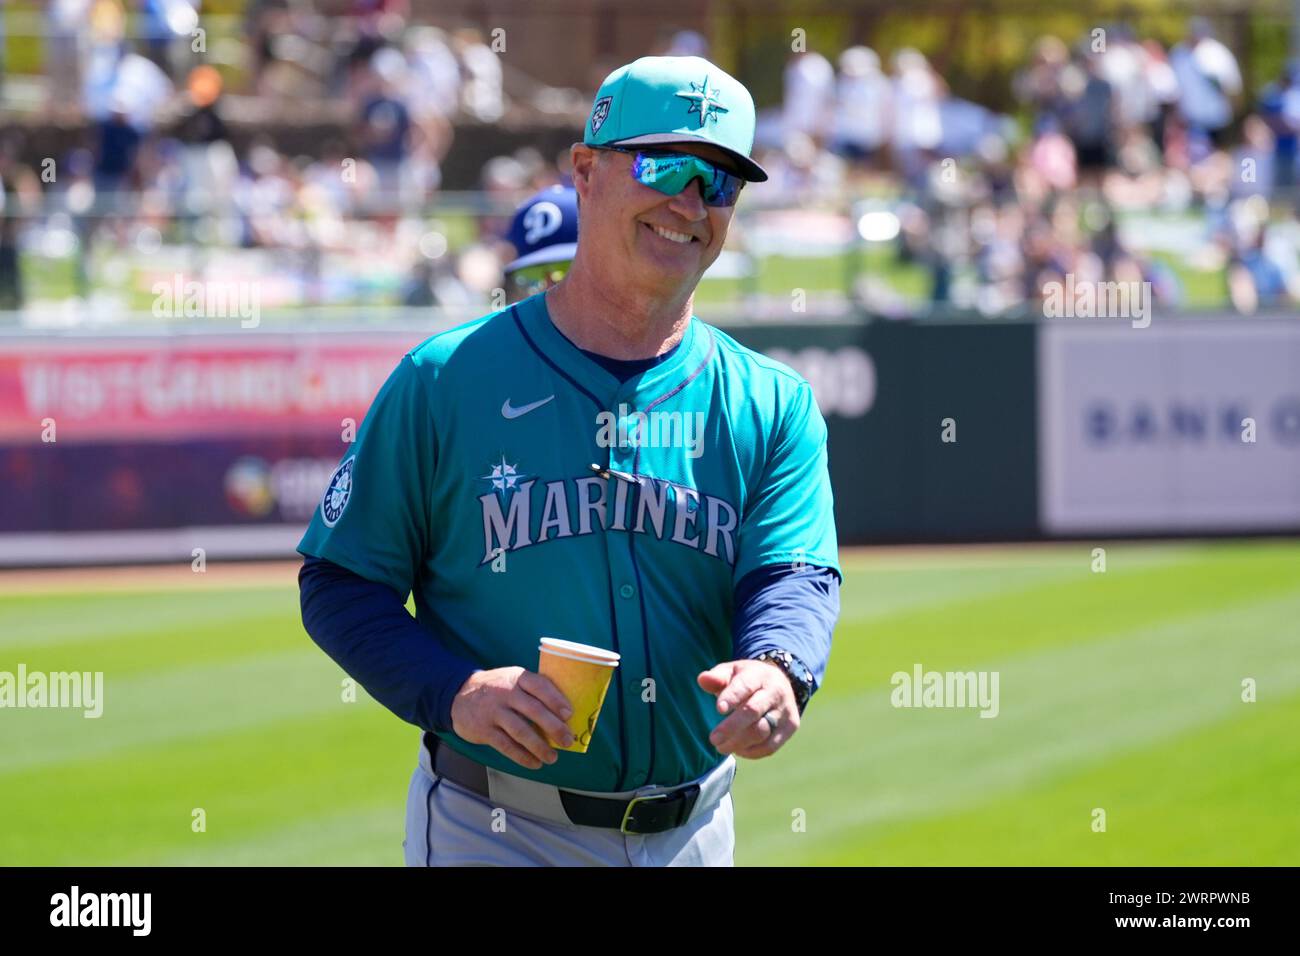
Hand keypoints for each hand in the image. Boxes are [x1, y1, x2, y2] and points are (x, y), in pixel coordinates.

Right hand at [450, 667, 574, 769]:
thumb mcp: (513, 679)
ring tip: (552, 757)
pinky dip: (522, 756)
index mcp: (517, 677)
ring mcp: (493, 711)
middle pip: (533, 710)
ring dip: (539, 746)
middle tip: (568, 741)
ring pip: (521, 731)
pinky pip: (506, 745)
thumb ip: (533, 690)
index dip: (556, 700)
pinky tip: (534, 763)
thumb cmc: (497, 689)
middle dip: (553, 727)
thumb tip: (563, 714)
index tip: (569, 715)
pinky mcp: (484, 730)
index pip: (540, 686)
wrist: (458, 695)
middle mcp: (505, 692)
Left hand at [697, 659, 798, 759]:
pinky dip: (751, 751)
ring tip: (722, 746)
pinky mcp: (791, 726)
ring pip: (762, 732)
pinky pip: (770, 746)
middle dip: (731, 727)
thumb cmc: (747, 679)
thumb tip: (702, 679)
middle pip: (753, 711)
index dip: (732, 697)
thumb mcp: (732, 672)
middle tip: (713, 740)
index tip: (718, 709)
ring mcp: (785, 710)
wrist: (778, 683)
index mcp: (759, 675)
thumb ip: (717, 677)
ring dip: (738, 743)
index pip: (745, 686)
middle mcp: (775, 692)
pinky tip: (738, 749)